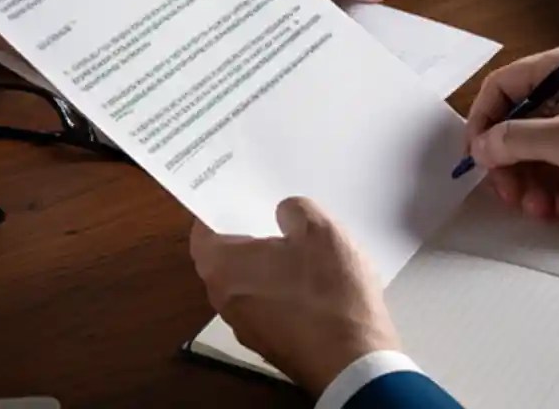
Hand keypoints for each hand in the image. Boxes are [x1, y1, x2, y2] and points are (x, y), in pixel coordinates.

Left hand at [190, 197, 399, 394]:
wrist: (354, 360)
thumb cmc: (330, 291)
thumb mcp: (320, 230)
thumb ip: (295, 209)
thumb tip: (283, 213)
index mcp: (224, 267)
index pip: (203, 232)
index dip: (219, 211)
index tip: (237, 197)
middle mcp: (225, 300)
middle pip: (225, 259)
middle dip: (248, 237)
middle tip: (274, 215)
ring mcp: (246, 327)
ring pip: (248, 283)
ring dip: (267, 266)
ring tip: (301, 248)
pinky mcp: (270, 344)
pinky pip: (267, 306)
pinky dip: (280, 291)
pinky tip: (312, 283)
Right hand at [465, 47, 558, 220]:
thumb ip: (517, 140)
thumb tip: (479, 148)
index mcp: (555, 72)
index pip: (499, 89)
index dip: (482, 122)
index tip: (477, 158)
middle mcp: (558, 94)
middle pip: (509, 128)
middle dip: (508, 166)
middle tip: (511, 195)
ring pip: (527, 156)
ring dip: (529, 186)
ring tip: (542, 209)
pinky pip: (549, 172)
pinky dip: (550, 193)